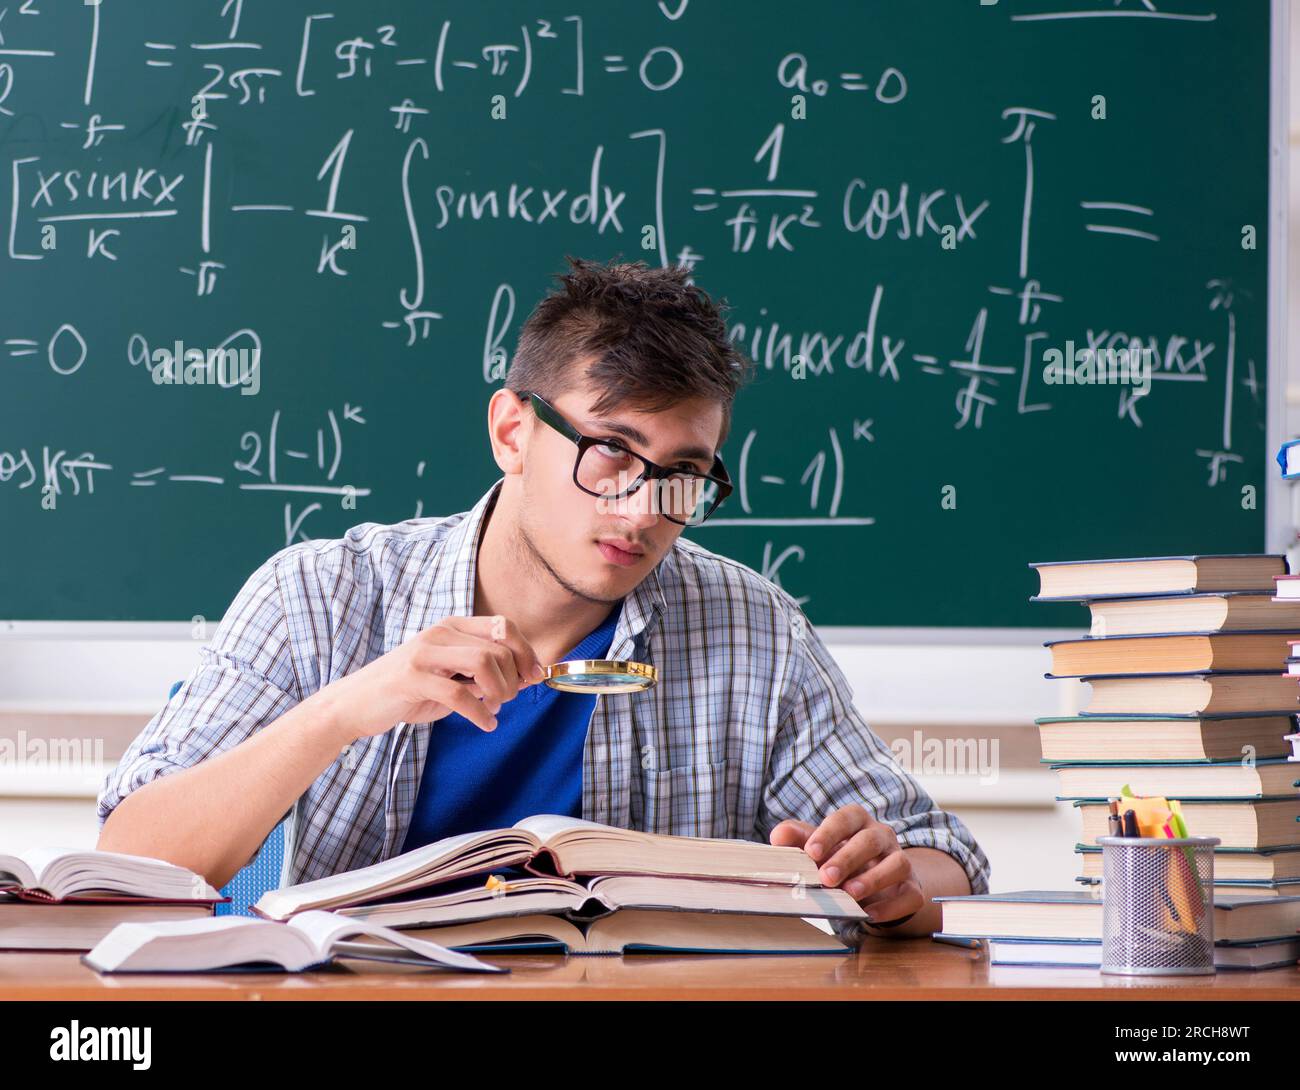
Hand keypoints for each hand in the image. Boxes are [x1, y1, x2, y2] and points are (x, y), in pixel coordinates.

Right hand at [311, 615, 544, 741]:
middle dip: (514, 678)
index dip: (526, 651)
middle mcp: (440, 633)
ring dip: (499, 691)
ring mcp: (424, 653)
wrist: (357, 703)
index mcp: (452, 627)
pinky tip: (486, 724)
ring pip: (483, 663)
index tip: (535, 676)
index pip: (504, 626)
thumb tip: (526, 678)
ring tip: (496, 708)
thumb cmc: (410, 691)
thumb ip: (483, 673)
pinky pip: (459, 695)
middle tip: (509, 699)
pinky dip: (480, 713)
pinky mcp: (412, 678)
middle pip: (499, 647)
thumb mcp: (450, 676)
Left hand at [769, 804, 923, 926]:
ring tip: (850, 894)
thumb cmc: (838, 858)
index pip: (847, 818)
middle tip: (826, 878)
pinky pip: (909, 893)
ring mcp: (900, 860)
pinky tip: (869, 914)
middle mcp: (882, 837)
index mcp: (858, 822)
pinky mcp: (911, 888)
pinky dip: (891, 905)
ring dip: (873, 879)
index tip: (811, 852)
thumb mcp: (817, 847)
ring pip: (897, 863)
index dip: (829, 833)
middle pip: (870, 840)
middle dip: (847, 858)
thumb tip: (777, 837)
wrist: (872, 884)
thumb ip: (797, 839)